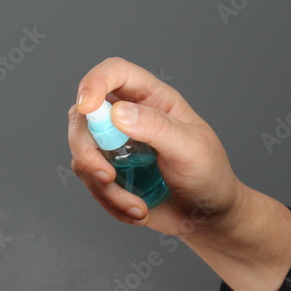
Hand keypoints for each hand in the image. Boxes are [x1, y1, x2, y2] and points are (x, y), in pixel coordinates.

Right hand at [69, 57, 245, 235]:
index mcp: (152, 99)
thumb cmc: (207, 175)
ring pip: (82, 155)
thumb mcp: (191, 149)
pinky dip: (110, 203)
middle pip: (83, 117)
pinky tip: (138, 211)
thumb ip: (156, 127)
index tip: (87, 108)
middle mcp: (128, 118)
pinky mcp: (108, 173)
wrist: (207, 217)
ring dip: (105, 189)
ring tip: (137, 205)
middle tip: (107, 177)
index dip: (94, 83)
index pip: (115, 73)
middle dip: (87, 151)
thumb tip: (118, 113)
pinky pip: (90, 184)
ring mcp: (115, 147)